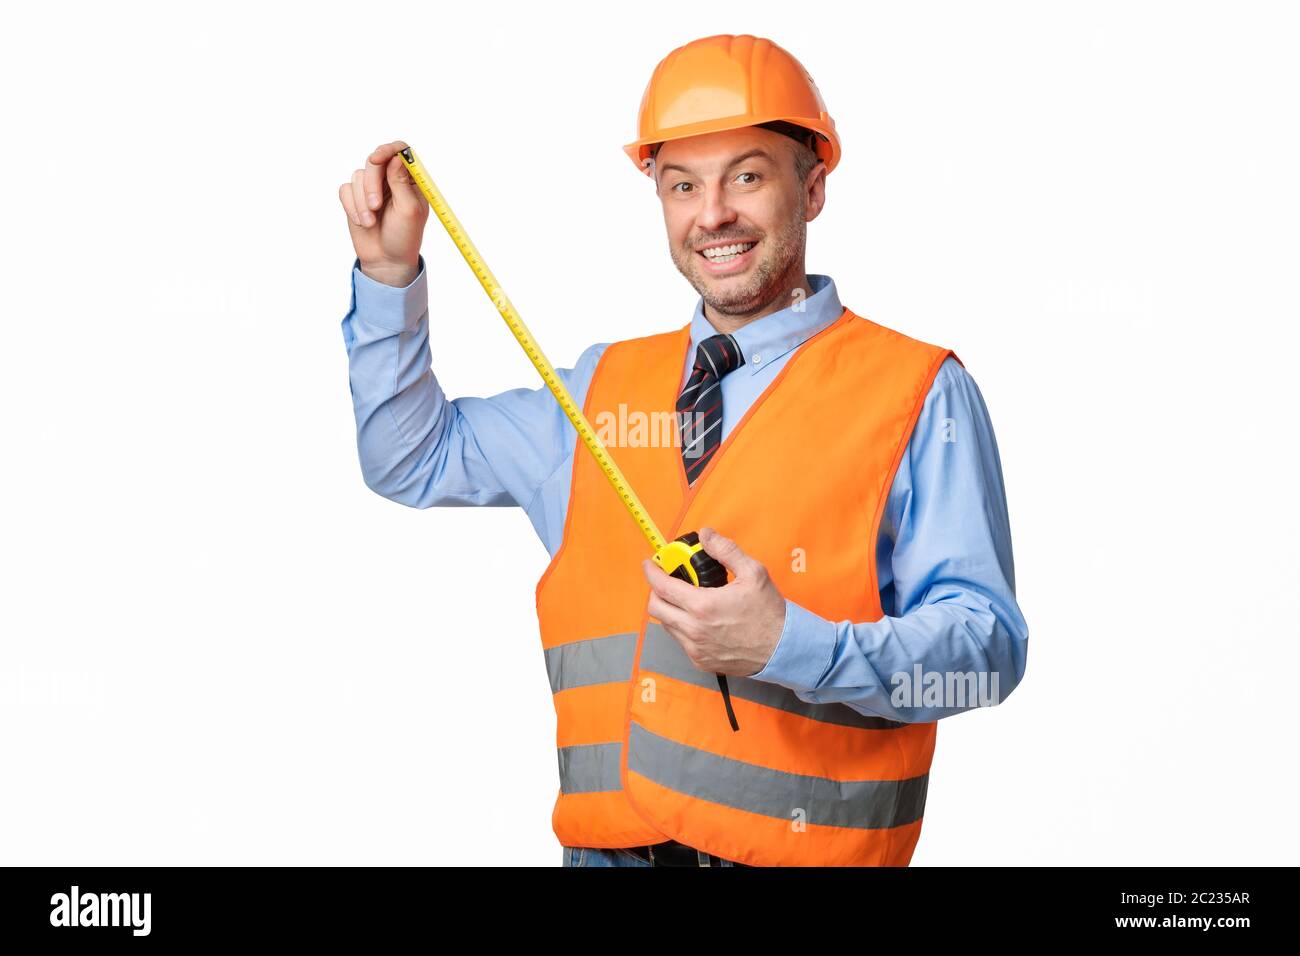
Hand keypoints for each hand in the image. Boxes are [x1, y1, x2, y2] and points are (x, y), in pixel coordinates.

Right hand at [337, 140, 429, 286]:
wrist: (387, 260)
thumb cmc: (404, 237)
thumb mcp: (408, 211)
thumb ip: (402, 183)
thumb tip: (396, 158)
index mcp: (410, 180)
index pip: (400, 150)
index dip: (387, 150)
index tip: (376, 159)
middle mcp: (390, 179)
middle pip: (374, 161)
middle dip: (372, 184)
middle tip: (376, 206)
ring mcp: (371, 187)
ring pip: (358, 176)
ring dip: (362, 202)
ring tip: (370, 222)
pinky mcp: (355, 198)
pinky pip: (346, 190)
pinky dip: (351, 207)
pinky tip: (362, 222)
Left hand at [641, 527, 787, 676]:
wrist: (783, 649)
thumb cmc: (769, 613)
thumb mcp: (753, 573)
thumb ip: (725, 550)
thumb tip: (706, 535)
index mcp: (702, 606)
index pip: (661, 587)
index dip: (651, 572)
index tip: (650, 563)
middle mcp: (694, 630)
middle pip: (655, 608)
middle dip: (656, 591)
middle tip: (667, 580)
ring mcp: (696, 648)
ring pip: (666, 625)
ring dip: (670, 609)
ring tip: (686, 598)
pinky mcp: (701, 661)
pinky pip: (680, 641)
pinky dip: (682, 626)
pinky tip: (698, 618)